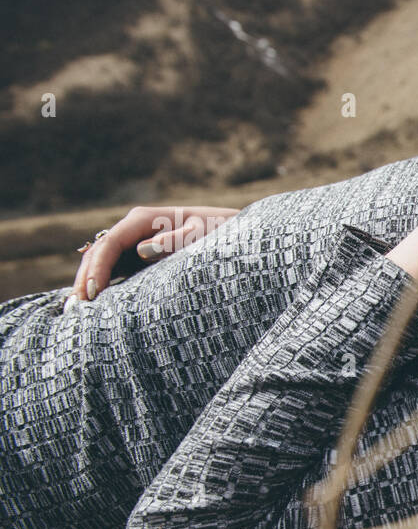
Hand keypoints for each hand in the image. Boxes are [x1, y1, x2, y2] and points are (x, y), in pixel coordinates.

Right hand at [72, 205, 240, 299]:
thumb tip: (142, 250)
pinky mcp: (138, 256)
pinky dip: (101, 283)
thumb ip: (175, 239)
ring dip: (87, 282)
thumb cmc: (218, 232)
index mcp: (143, 219)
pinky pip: (113, 268)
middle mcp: (133, 228)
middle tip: (77, 307)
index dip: (97, 267)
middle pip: (98, 252)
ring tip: (76, 309)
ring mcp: (133, 241)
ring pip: (101, 260)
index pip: (110, 243)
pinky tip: (93, 303)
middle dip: (85, 278)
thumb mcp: (201, 234)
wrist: (229, 231)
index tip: (92, 291)